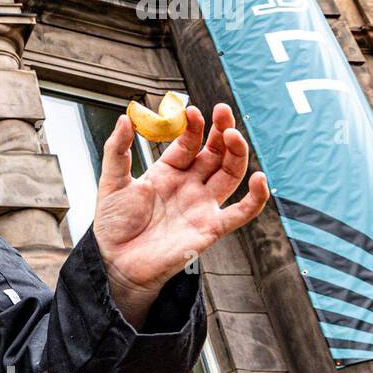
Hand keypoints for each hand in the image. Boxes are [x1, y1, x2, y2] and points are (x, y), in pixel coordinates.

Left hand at [93, 102, 270, 326]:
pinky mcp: (211, 228)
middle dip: (222, 130)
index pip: (189, 143)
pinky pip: (241, 212)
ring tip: (233, 134)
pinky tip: (260, 178)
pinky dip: (256, 197)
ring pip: (231, 174)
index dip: (193, 127)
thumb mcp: (111, 182)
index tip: (191, 111)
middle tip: (223, 111)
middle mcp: (189, 185)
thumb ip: (117, 150)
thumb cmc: (113, 225)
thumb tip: (126, 117)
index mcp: (167, 172)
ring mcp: (202, 205)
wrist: (116, 262)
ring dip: (237, 153)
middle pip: (215, 153)